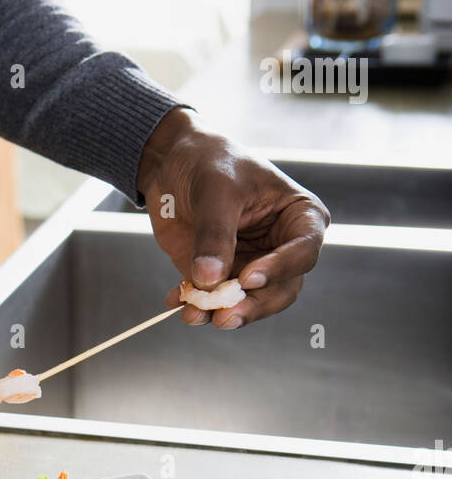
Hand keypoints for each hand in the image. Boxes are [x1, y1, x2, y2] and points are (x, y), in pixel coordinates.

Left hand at [138, 107, 329, 328]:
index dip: (280, 269)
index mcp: (300, 218)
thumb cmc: (210, 162)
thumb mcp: (215, 189)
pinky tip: (174, 301)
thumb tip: (210, 280)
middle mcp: (282, 249)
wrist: (173, 166)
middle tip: (223, 316)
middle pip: (280, 290)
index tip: (249, 278)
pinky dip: (195, 307)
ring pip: (248, 303)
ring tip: (192, 314)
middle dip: (251, 306)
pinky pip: (214, 303)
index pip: (304, 252)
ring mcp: (253, 267)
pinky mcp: (222, 279)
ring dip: (219, 312)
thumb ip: (215, 234)